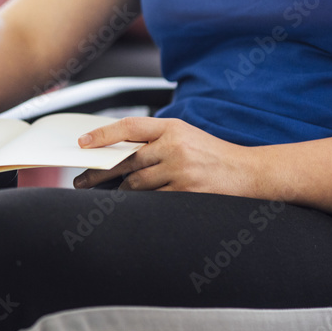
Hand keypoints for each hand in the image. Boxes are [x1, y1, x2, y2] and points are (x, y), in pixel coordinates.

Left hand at [72, 117, 262, 197]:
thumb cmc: (211, 154)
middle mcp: (175, 146)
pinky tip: (131, 203)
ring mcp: (181, 170)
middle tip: (81, 180)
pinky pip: (153, 199)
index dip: (102, 135)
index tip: (82, 144)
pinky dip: (140, 202)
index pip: (129, 127)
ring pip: (136, 183)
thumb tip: (114, 151)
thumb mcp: (184, 135)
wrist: (250, 173)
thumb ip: (153, 140)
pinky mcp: (187, 192)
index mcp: (172, 127)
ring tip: (108, 194)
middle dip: (99, 172)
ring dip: (120, 190)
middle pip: (126, 160)